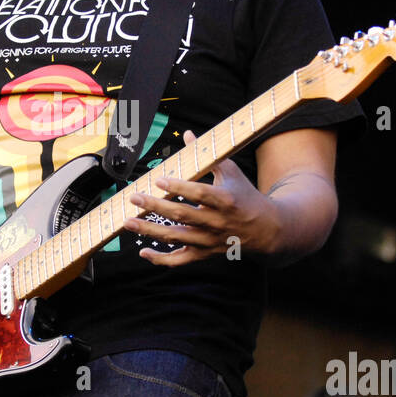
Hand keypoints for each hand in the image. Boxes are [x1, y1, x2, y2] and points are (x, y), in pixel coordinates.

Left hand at [122, 131, 280, 266]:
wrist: (267, 230)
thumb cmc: (246, 196)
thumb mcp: (232, 172)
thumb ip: (208, 156)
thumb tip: (187, 135)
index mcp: (226, 200)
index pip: (200, 193)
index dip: (179, 186)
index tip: (159, 179)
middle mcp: (217, 222)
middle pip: (182, 216)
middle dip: (155, 207)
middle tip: (134, 198)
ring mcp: (210, 241)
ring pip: (177, 238)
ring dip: (150, 231)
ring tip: (128, 222)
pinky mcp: (205, 254)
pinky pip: (181, 261)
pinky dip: (161, 260)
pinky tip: (144, 253)